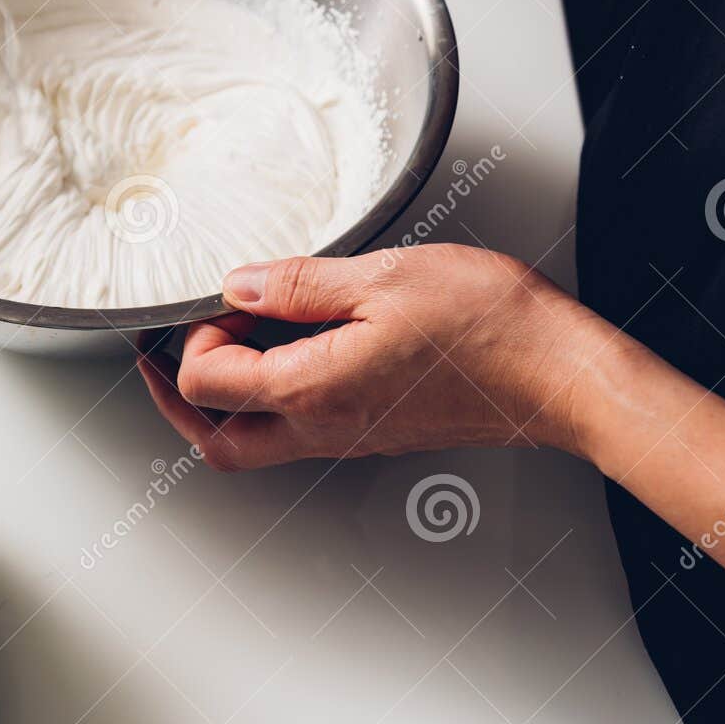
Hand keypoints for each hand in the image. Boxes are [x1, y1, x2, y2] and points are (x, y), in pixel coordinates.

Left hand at [138, 244, 617, 470]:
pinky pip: (297, 433)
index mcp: (312, 389)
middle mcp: (322, 428)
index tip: (218, 301)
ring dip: (221, 406)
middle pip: (216, 442)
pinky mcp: (372, 434)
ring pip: (253, 446)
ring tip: (221, 351)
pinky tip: (287, 354)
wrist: (559, 376)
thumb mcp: (383, 277)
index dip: (192, 337)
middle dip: (177, 399)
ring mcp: (348, 438)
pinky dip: (269, 403)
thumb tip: (238, 286)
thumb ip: (298, 284)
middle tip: (165, 355)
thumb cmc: (489, 327)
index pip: (204, 382)